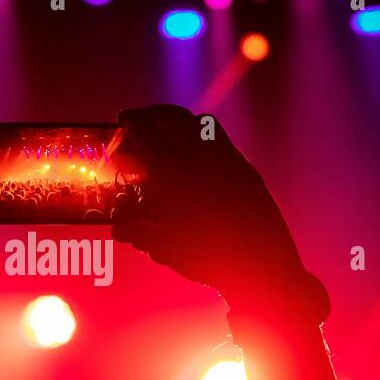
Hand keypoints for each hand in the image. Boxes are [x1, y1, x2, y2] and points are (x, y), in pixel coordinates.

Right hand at [110, 105, 326, 318]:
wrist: (261, 267)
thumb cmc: (207, 259)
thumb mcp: (164, 248)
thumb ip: (138, 233)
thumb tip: (118, 229)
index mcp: (175, 173)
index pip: (147, 133)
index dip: (132, 122)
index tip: (122, 118)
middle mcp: (202, 158)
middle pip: (174, 117)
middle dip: (154, 113)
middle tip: (142, 117)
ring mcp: (228, 160)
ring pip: (202, 122)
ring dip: (181, 120)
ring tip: (169, 130)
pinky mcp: (247, 170)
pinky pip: (221, 141)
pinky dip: (203, 138)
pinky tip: (197, 157)